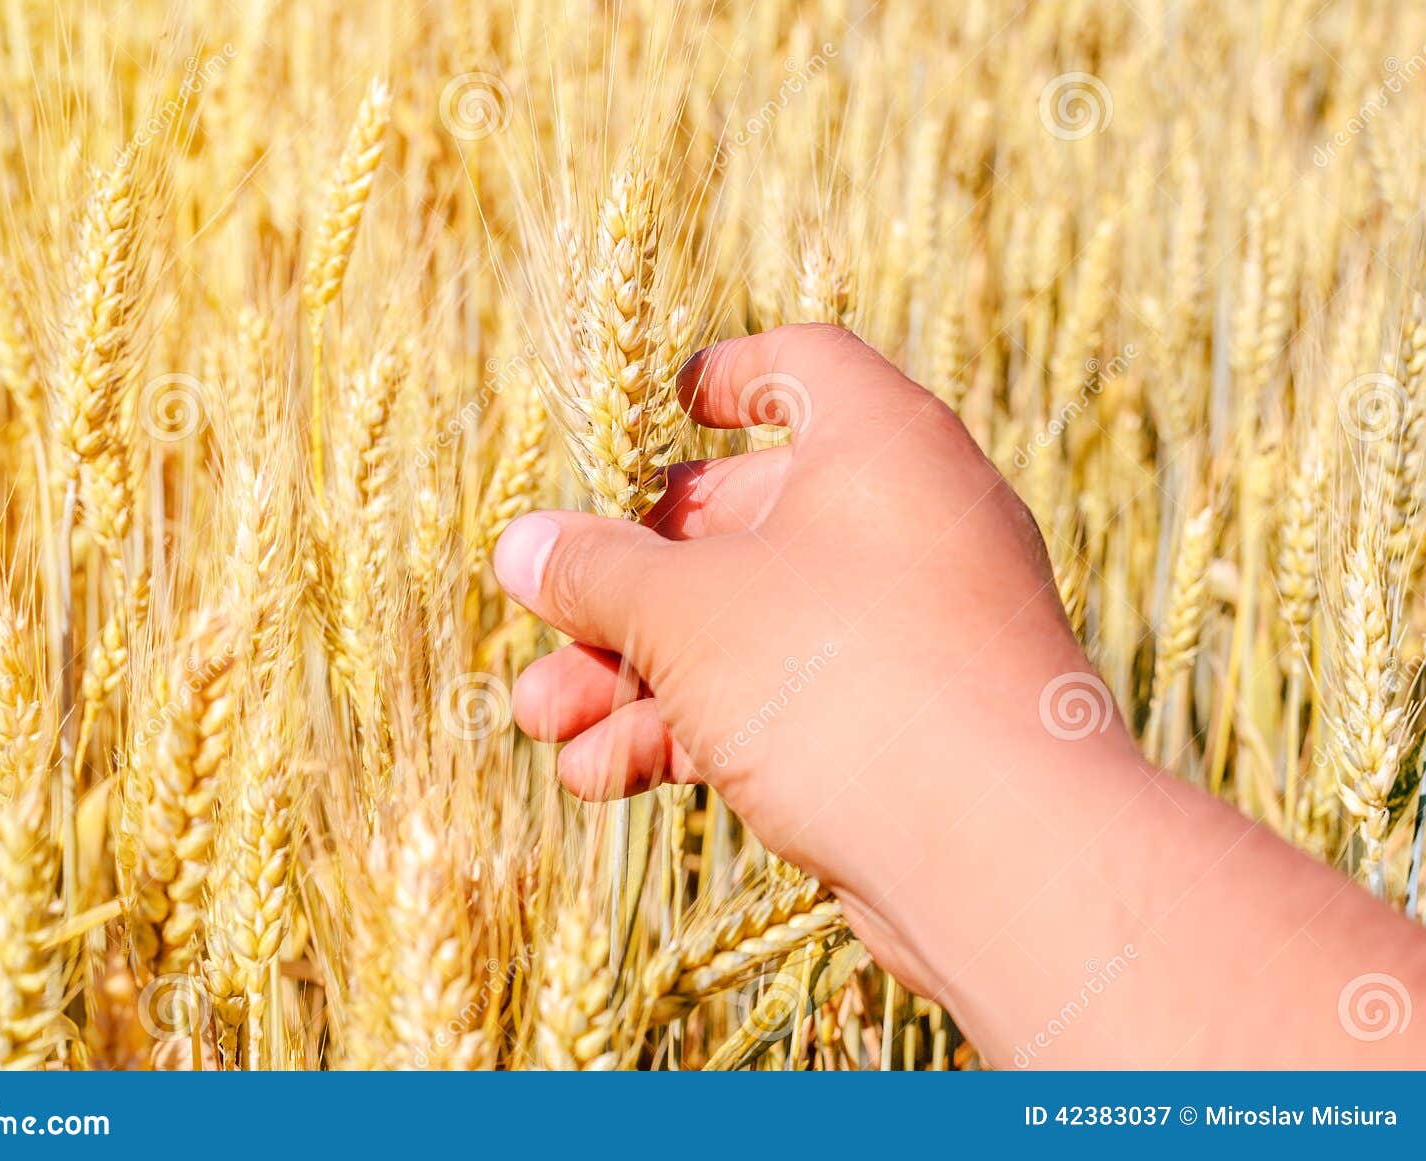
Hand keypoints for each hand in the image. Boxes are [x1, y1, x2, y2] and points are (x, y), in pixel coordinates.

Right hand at [493, 324, 1130, 993]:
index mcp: (880, 445)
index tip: (658, 411)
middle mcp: (907, 524)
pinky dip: (696, 729)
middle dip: (626, 582)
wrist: (1004, 856)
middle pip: (742, 520)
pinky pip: (784, 701)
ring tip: (543, 720)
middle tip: (546, 620)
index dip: (722, 378)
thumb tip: (520, 546)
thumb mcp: (690, 612)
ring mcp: (911, 630)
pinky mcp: (906, 726)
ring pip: (749, 627)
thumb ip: (597, 571)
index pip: (801, 365)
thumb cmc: (846, 681)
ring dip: (638, 672)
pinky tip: (605, 775)